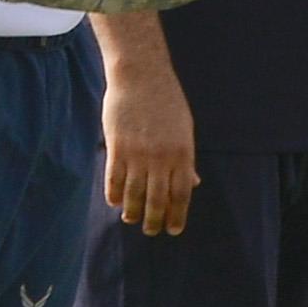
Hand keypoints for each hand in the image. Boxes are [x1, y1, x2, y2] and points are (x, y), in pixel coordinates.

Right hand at [95, 55, 196, 242]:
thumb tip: (193, 184)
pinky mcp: (117, 147)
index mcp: (182, 154)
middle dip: (154, 220)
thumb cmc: (166, 102)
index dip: (177, 216)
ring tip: (131, 219)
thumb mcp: (184, 130)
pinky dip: (114, 194)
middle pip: (157, 199)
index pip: (181, 195)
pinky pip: (114, 179)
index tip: (173, 230)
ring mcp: (138, 153)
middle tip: (151, 230)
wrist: (141, 76)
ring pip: (134, 194)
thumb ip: (186, 159)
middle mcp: (161, 158)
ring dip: (132, 211)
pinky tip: (115, 202)